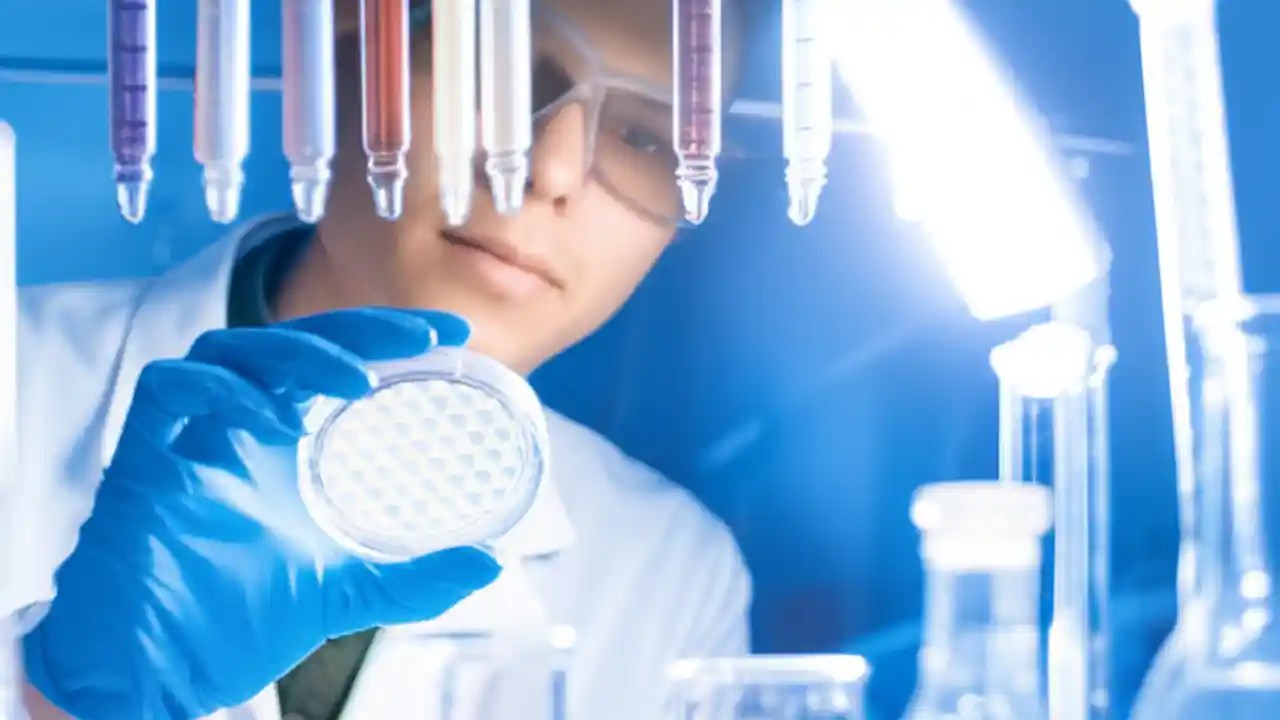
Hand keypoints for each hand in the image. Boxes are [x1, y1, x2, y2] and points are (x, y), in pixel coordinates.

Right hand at [23, 308, 501, 719]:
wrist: (161, 670)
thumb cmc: (238, 621)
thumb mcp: (347, 591)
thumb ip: (416, 577)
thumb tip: (488, 562)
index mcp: (287, 446)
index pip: (338, 363)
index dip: (390, 338)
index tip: (457, 335)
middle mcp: (241, 428)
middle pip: (294, 342)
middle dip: (361, 329)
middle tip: (423, 334)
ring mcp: (191, 436)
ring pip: (232, 348)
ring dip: (298, 352)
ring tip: (355, 380)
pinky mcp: (143, 454)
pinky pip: (168, 385)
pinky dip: (221, 388)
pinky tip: (270, 418)